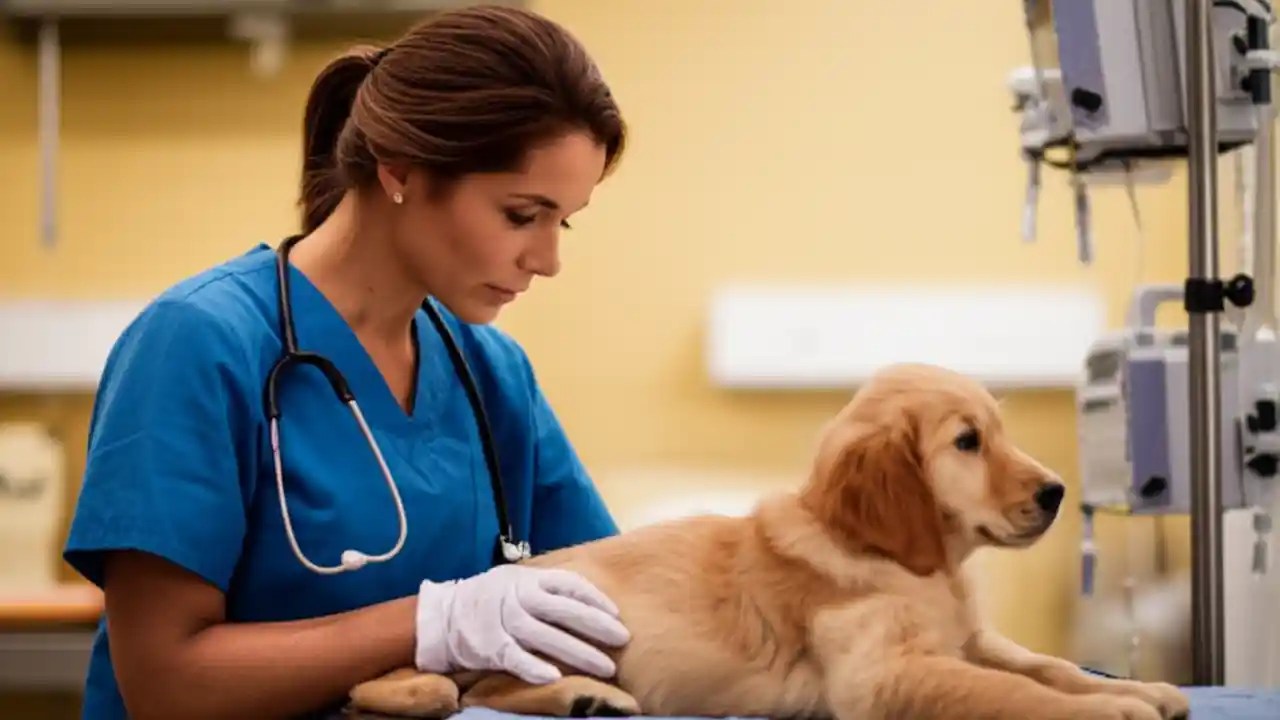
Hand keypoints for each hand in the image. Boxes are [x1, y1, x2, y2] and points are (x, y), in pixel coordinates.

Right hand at [414, 565, 629, 684]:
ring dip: (579, 652)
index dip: (596, 599)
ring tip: (605, 667)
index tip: (616, 615)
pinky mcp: (490, 646)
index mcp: (528, 579)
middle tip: (623, 640)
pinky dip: (535, 667)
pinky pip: (516, 658)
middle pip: (565, 611)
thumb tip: (586, 598)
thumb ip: (545, 586)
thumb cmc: (488, 598)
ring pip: (547, 637)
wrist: (442, 616)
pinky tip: (556, 677)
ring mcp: (504, 622)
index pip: (570, 585)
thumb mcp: (515, 580)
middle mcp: (518, 597)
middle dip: (597, 626)